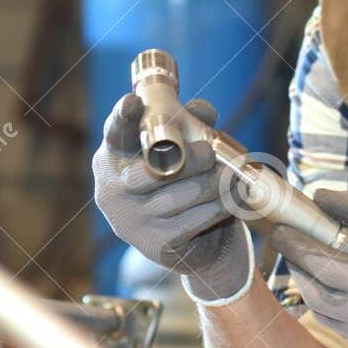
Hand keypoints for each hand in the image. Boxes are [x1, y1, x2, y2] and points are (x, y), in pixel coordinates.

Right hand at [91, 93, 253, 304]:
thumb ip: (189, 124)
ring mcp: (132, 221)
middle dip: (194, 158)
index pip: (115, 132)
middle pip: (158, 167)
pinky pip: (197, 219)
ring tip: (235, 174)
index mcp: (112, 157)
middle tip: (214, 153)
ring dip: (216, 182)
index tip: (134, 102)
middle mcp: (114, 190)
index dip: (123, 116)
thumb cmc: (180, 184)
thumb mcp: (181, 149)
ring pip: (184, 194)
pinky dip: (221, 205)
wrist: (191, 245)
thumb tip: (204, 110)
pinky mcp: (156, 245)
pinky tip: (234, 197)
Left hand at [269, 188, 347, 347]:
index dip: (296, 245)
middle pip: (315, 293)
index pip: (324, 266)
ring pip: (323, 313)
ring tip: (316, 258)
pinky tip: (343, 283)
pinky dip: (334, 303)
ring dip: (313, 284)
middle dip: (299, 265)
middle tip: (294, 240)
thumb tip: (319, 199)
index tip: (281, 227)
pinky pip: (342, 326)